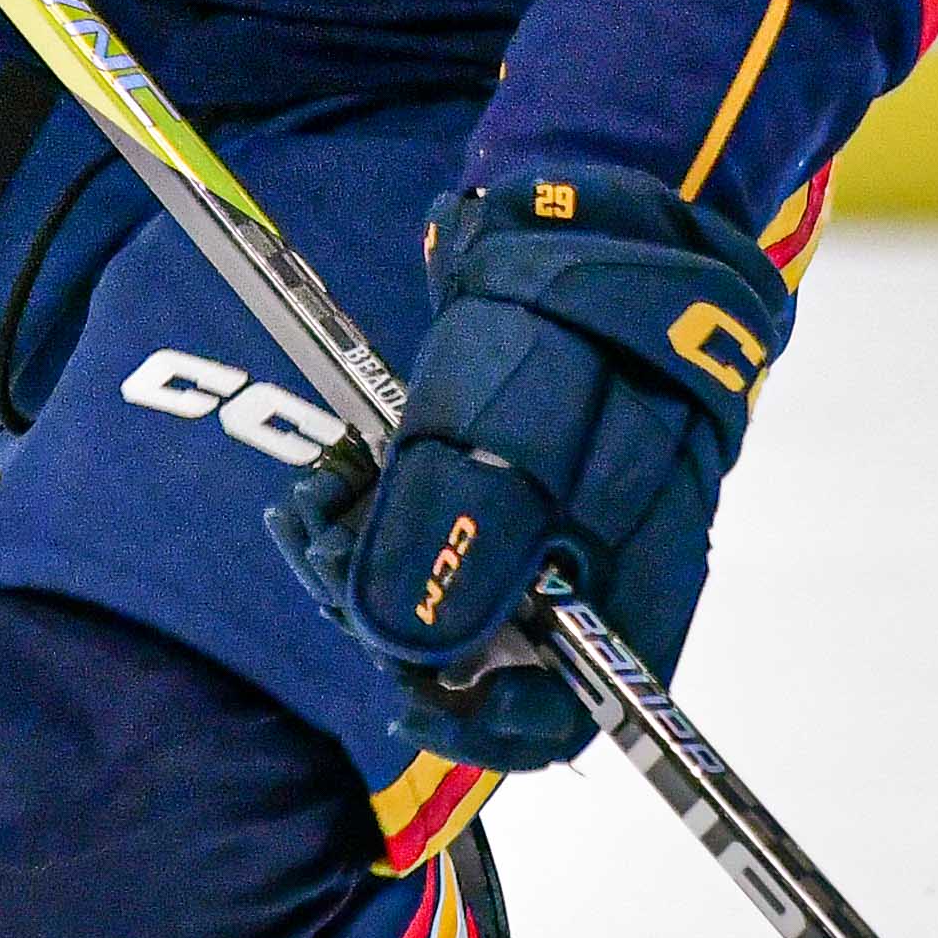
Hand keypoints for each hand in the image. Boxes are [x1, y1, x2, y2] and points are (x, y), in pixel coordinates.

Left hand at [274, 172, 794, 770]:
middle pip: (476, 665)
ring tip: (310, 503)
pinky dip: (364, 521)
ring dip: (356, 567)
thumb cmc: (572, 317)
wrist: (586, 213)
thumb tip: (408, 658)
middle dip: (383, 625)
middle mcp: (585, 576)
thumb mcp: (511, 428)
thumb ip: (462, 541)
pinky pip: (418, 542)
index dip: (473, 724)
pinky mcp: (492, 489)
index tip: (397, 687)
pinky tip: (325, 480)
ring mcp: (539, 532)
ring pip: (433, 603)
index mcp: (628, 585)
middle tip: (318, 551)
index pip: (559, 720)